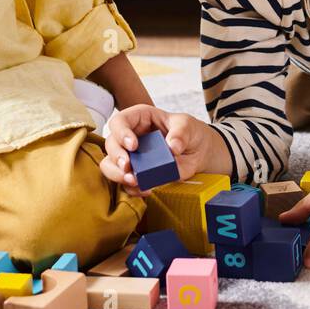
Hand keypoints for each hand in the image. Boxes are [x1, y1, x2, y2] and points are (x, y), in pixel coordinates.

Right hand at [99, 104, 215, 196]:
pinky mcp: (136, 174)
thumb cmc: (190, 132)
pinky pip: (125, 184)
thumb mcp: (188, 125)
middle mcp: (130, 136)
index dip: (121, 133)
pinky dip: (132, 189)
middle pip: (111, 144)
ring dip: (118, 175)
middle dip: (116, 157)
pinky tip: (145, 190)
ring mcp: (131, 156)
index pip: (119, 121)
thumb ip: (180, 133)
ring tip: (134, 181)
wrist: (200, 152)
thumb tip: (172, 147)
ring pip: (110, 165)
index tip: (133, 145)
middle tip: (128, 166)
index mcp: (139, 118)